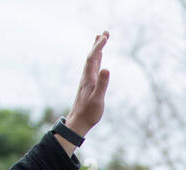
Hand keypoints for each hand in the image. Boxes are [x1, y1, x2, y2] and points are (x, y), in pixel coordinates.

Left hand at [60, 31, 110, 151]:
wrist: (79, 121)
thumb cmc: (89, 112)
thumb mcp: (98, 99)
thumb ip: (102, 84)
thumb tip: (106, 69)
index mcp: (88, 78)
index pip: (93, 58)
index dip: (98, 46)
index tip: (104, 37)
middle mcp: (87, 76)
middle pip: (92, 56)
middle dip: (98, 44)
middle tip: (105, 32)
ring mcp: (88, 80)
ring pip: (92, 61)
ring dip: (97, 49)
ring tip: (101, 39)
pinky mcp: (89, 84)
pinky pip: (93, 67)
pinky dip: (97, 59)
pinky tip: (99, 58)